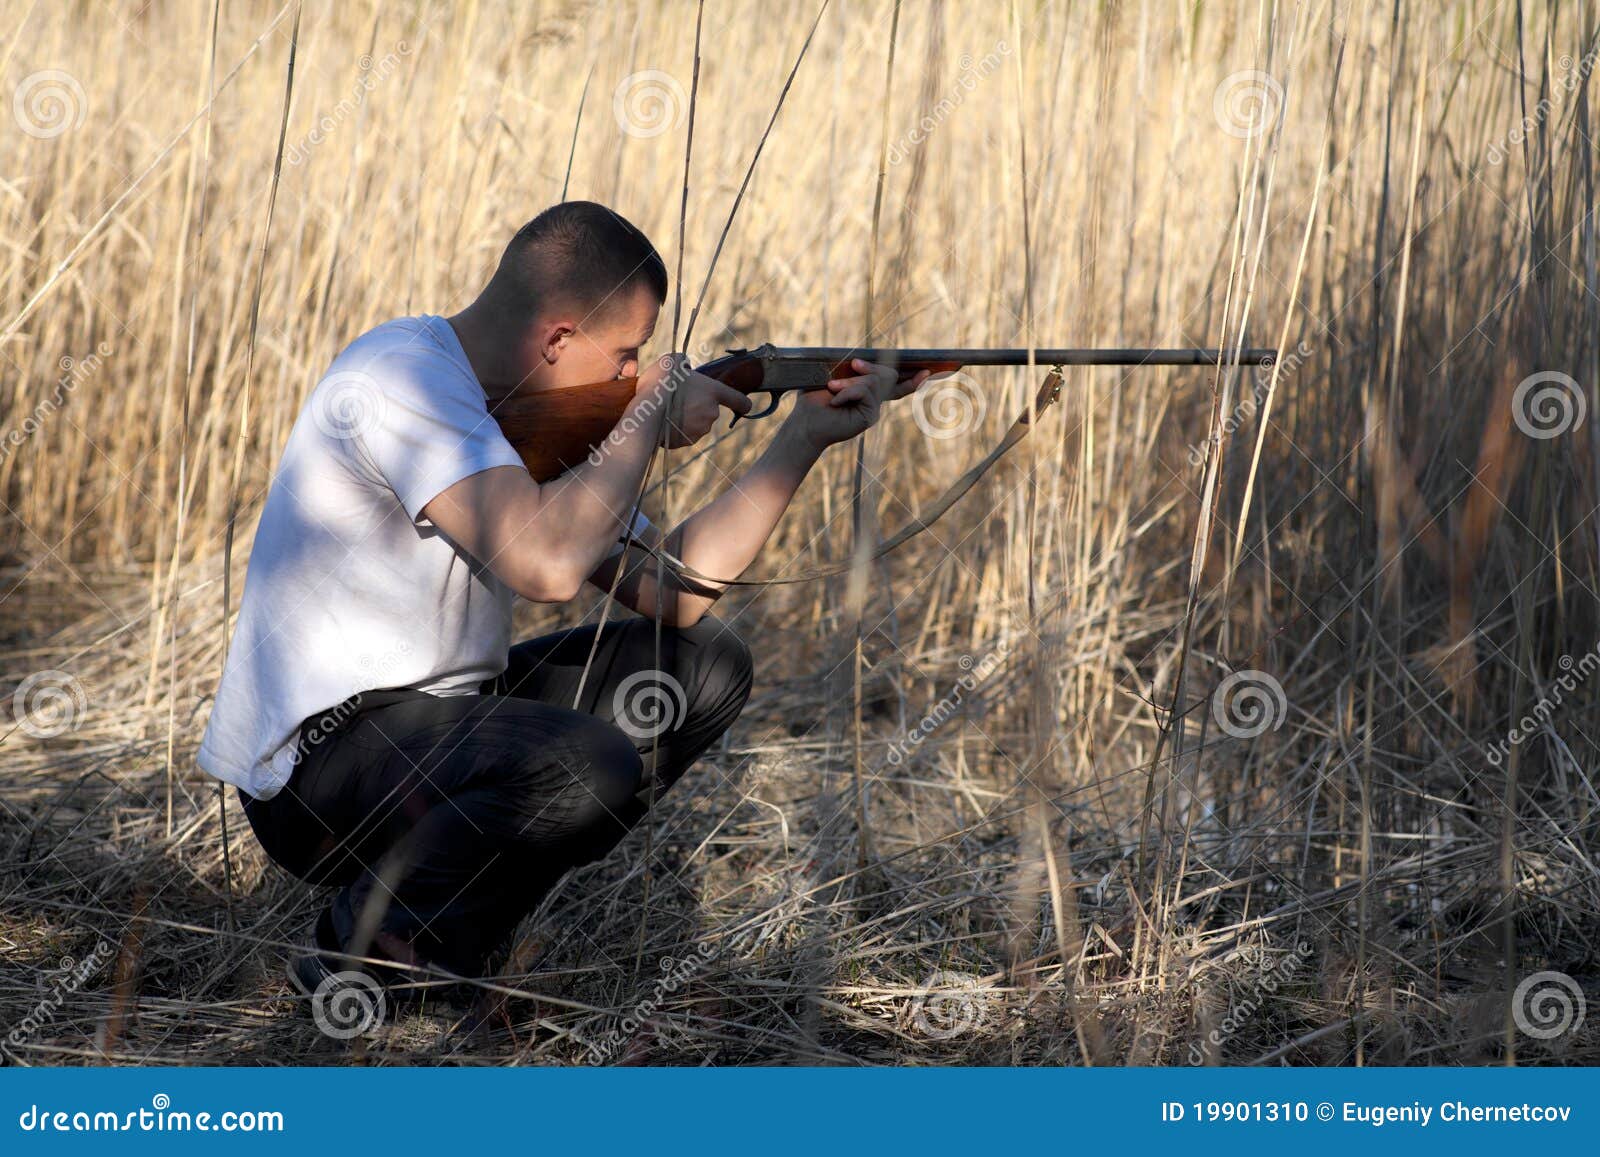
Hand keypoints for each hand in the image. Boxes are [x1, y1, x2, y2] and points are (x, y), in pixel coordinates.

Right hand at [637, 354, 751, 447]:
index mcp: (713, 392)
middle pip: (709, 410)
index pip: (740, 400)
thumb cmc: (659, 385)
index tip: (743, 405)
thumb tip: (685, 367)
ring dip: (685, 418)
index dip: (742, 402)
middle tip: (677, 398)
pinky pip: (683, 434)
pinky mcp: (686, 442)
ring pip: (696, 423)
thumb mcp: (671, 361)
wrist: (644, 414)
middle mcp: (711, 413)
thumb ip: (683, 363)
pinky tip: (662, 422)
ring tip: (666, 410)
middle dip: (697, 405)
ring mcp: (699, 430)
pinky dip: (676, 429)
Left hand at [784, 359, 930, 450]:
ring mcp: (873, 410)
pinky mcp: (868, 417)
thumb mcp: (835, 376)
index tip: (929, 370)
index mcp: (867, 393)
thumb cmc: (815, 399)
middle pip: (888, 375)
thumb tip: (865, 363)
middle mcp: (874, 402)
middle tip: (854, 365)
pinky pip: (865, 391)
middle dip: (870, 367)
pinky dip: (847, 391)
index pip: (895, 384)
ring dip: (851, 381)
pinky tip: (835, 401)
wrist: (805, 423)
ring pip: (875, 381)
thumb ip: (854, 370)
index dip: (912, 379)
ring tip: (833, 388)